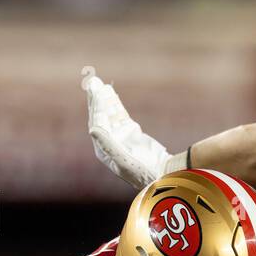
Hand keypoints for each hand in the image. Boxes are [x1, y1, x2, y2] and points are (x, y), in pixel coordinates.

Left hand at [83, 72, 178, 187]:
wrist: (163, 174)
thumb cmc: (142, 171)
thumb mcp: (124, 159)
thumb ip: (107, 144)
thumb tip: (92, 129)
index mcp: (103, 148)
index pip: (97, 123)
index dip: (97, 107)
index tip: (96, 92)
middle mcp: (109, 141)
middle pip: (100, 116)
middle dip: (97, 100)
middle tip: (93, 82)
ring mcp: (121, 136)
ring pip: (110, 114)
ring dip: (106, 100)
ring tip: (101, 84)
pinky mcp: (132, 133)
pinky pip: (121, 115)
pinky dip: (116, 104)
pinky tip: (111, 93)